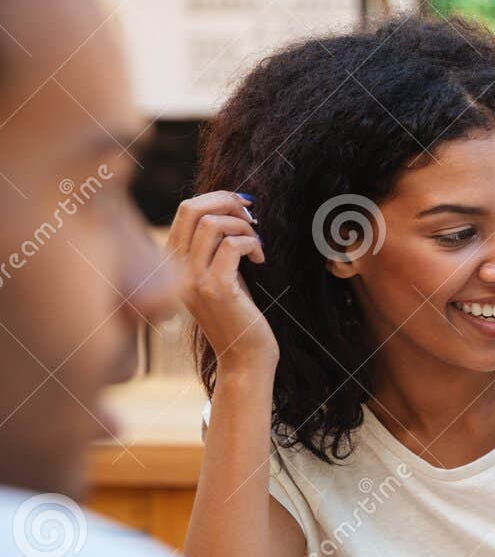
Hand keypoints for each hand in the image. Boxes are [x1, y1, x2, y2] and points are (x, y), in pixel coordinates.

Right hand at [167, 191, 275, 368]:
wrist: (243, 357)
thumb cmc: (237, 315)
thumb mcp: (219, 274)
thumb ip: (214, 247)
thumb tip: (231, 208)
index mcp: (172, 263)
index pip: (184, 210)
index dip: (217, 199)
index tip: (242, 207)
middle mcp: (174, 270)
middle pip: (192, 209)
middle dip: (227, 202)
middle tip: (252, 216)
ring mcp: (192, 280)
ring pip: (212, 224)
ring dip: (243, 226)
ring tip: (257, 244)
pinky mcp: (215, 289)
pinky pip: (232, 246)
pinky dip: (252, 244)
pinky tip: (260, 259)